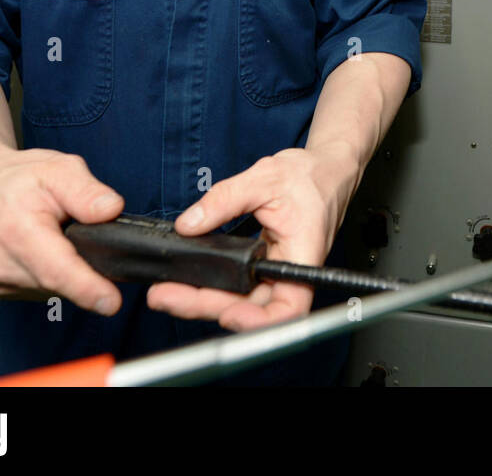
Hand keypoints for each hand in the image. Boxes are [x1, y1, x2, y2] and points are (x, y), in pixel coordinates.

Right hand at [0, 147, 124, 314]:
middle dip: (83, 270)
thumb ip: (87, 191)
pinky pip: (34, 288)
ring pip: (48, 289)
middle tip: (86, 240)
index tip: (111, 303)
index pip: (56, 270)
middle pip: (57, 283)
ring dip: (64, 271)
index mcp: (16, 229)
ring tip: (59, 239)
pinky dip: (48, 274)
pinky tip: (44, 251)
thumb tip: (111, 210)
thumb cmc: (20, 176)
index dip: (87, 289)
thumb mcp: (61, 169)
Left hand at [145, 144, 358, 331]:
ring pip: (240, 300)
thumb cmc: (311, 176)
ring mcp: (276, 272)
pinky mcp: (263, 267)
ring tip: (167, 293)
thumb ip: (224, 199)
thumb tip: (190, 224)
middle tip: (167, 296)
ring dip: (204, 300)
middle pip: (252, 308)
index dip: (259, 320)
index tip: (227, 313)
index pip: (288, 306)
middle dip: (207, 306)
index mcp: (303, 254)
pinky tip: (186, 283)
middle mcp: (290, 272)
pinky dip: (212, 286)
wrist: (325, 170)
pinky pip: (238, 286)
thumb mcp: (265, 177)